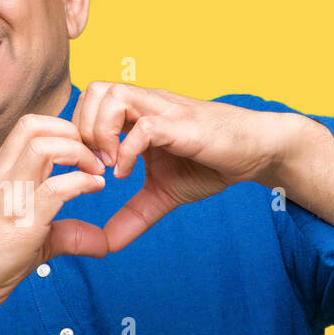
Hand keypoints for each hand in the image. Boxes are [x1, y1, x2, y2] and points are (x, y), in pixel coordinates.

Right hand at [0, 114, 108, 331]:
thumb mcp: (30, 237)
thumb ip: (66, 233)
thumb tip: (102, 243)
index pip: (30, 127)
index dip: (64, 130)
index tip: (85, 153)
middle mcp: (0, 176)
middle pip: (35, 125)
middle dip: (73, 132)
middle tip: (94, 157)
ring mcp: (8, 197)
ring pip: (44, 147)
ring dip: (78, 152)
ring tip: (95, 171)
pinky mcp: (20, 223)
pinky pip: (55, 189)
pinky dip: (83, 182)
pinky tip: (96, 187)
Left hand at [72, 81, 302, 251]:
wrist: (256, 152)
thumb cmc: (209, 164)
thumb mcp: (162, 194)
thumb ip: (133, 216)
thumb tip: (107, 245)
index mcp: (136, 115)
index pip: (88, 102)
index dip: (77, 132)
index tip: (84, 166)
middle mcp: (146, 105)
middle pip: (93, 89)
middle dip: (82, 128)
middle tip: (92, 164)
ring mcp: (164, 111)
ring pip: (113, 96)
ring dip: (101, 133)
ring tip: (108, 166)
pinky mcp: (183, 125)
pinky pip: (145, 127)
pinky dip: (127, 151)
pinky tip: (127, 175)